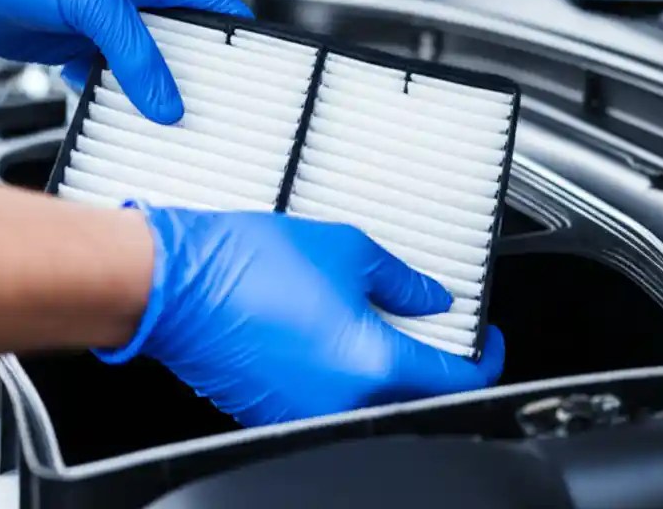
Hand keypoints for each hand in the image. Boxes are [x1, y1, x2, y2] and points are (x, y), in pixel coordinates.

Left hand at [0, 0, 250, 123]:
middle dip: (197, 81)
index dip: (239, 38)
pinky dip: (110, 105)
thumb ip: (134, 52)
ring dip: (151, 99)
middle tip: (214, 119)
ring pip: (141, 72)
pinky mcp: (66, 50)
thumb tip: (168, 103)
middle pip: (180, 48)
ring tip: (171, 134)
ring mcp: (98, 28)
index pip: (213, 7)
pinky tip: (118, 126)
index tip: (257, 78)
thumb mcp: (92, 1)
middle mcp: (129, 1)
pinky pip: (101, 85)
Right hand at [100, 204, 505, 426]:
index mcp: (371, 365)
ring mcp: (306, 414)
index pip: (457, 379)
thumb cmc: (244, 264)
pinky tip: (329, 336)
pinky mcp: (273, 412)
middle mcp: (342, 403)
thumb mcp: (345, 249)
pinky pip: (329, 401)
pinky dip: (343, 375)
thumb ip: (402, 280)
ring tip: (373, 321)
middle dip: (433, 362)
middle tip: (434, 324)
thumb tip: (431, 296)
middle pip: (416, 396)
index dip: (485, 359)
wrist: (174, 285)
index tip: (488, 340)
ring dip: (385, 369)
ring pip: (371, 401)